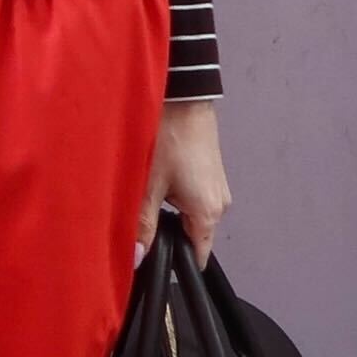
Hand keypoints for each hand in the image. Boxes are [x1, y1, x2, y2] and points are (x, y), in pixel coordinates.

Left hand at [149, 98, 229, 264]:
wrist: (184, 95)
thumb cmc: (170, 135)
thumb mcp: (149, 185)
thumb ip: (143, 225)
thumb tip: (136, 257)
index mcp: (208, 213)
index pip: (196, 255)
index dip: (173, 261)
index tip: (151, 261)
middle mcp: (219, 203)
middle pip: (191, 235)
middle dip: (166, 234)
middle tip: (139, 222)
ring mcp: (217, 187)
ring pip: (190, 214)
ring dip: (169, 212)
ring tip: (146, 197)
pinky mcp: (210, 173)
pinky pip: (193, 197)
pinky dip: (175, 195)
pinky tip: (157, 181)